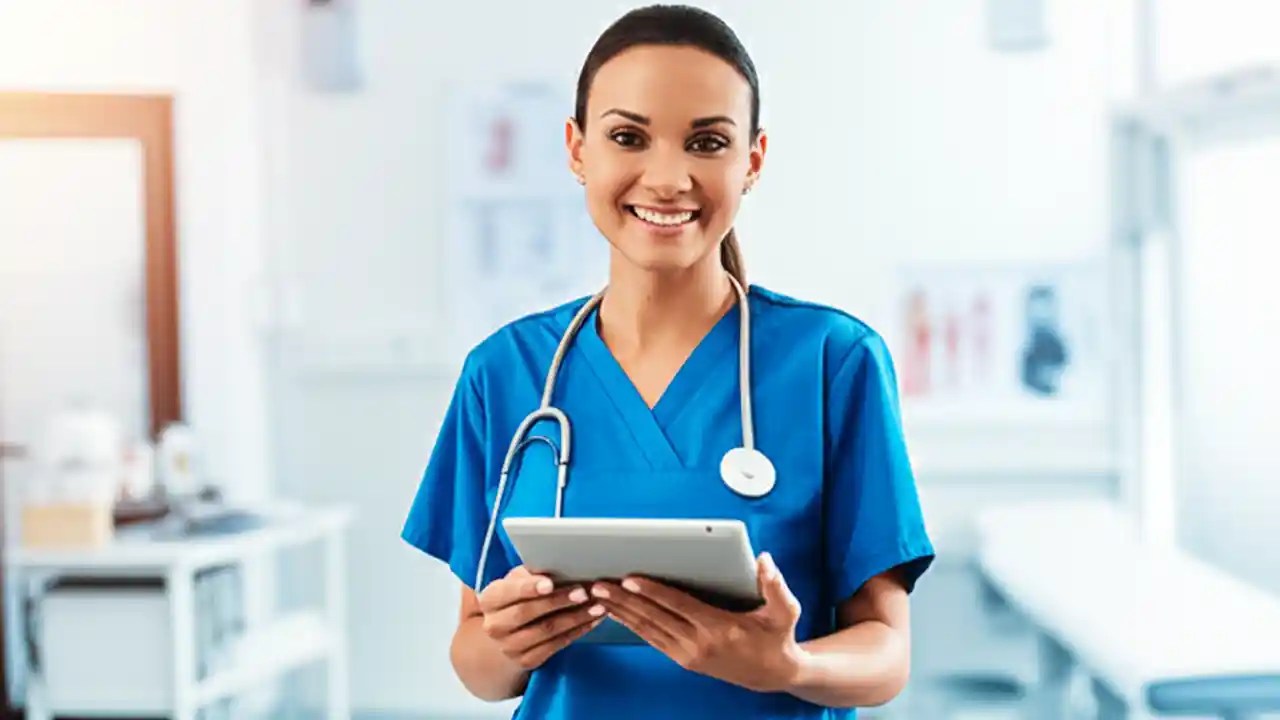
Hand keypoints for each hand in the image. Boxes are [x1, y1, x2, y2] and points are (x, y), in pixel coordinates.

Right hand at [477, 565, 605, 669]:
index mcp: (490, 600)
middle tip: (583, 592)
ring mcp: (510, 647)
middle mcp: (495, 626)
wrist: (506, 633)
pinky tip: (592, 620)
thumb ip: (531, 574)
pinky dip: (577, 632)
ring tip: (597, 606)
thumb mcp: (518, 581)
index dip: (529, 588)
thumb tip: (559, 563)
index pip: (509, 593)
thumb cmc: (517, 598)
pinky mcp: (527, 661)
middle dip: (558, 601)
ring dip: (575, 618)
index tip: (550, 583)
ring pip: (547, 631)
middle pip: (528, 613)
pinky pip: (556, 645)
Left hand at [591, 552, 805, 692]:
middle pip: (654, 617)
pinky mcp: (684, 660)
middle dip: (623, 599)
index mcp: (718, 628)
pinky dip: (632, 625)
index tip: (630, 578)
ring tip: (598, 596)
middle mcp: (698, 644)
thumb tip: (764, 560)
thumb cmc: (777, 638)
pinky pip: (652, 639)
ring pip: (647, 629)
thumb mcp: (785, 611)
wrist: (774, 675)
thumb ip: (774, 584)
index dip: (653, 591)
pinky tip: (617, 613)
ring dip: (621, 612)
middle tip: (599, 584)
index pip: (678, 605)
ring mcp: (689, 654)